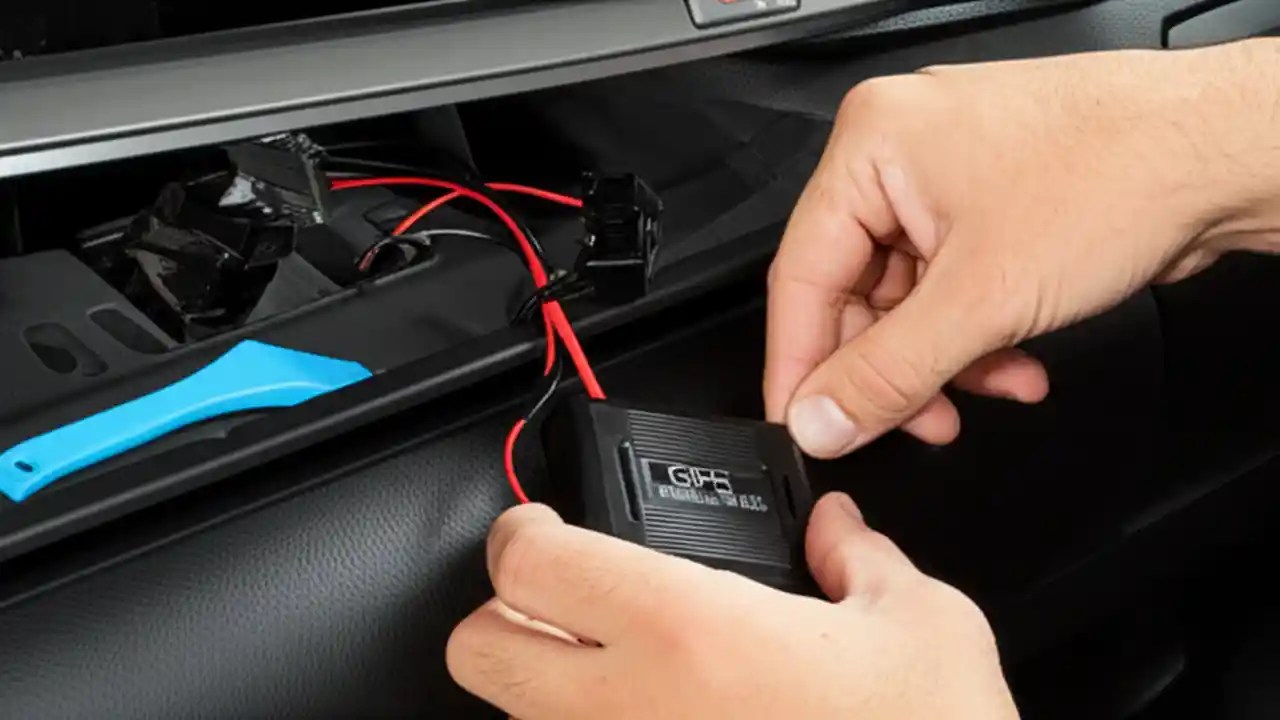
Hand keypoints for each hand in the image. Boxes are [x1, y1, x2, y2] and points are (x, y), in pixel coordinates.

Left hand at [447, 494, 1018, 718]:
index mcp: (688, 630)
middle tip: (561, 599)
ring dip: (541, 687)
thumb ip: (864, 558)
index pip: (527, 562)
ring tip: (616, 674)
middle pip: (478, 650)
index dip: (523, 531)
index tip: (544, 527)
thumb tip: (838, 530)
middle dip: (504, 614)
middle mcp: (629, 710)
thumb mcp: (923, 626)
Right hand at [766, 40, 1279, 456]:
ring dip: (944, 360)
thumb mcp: (981, 299)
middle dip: (892, 368)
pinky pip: (953, 285)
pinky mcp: (993, 201)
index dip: (801, 364)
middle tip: (904, 423)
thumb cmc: (1123, 172)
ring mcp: (950, 176)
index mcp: (872, 144)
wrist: (1227, 152)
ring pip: (911, 298)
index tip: (805, 425)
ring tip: (984, 392)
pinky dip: (977, 333)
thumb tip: (820, 420)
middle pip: (858, 291)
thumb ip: (886, 373)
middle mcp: (902, 151)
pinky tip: (1014, 363)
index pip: (802, 274)